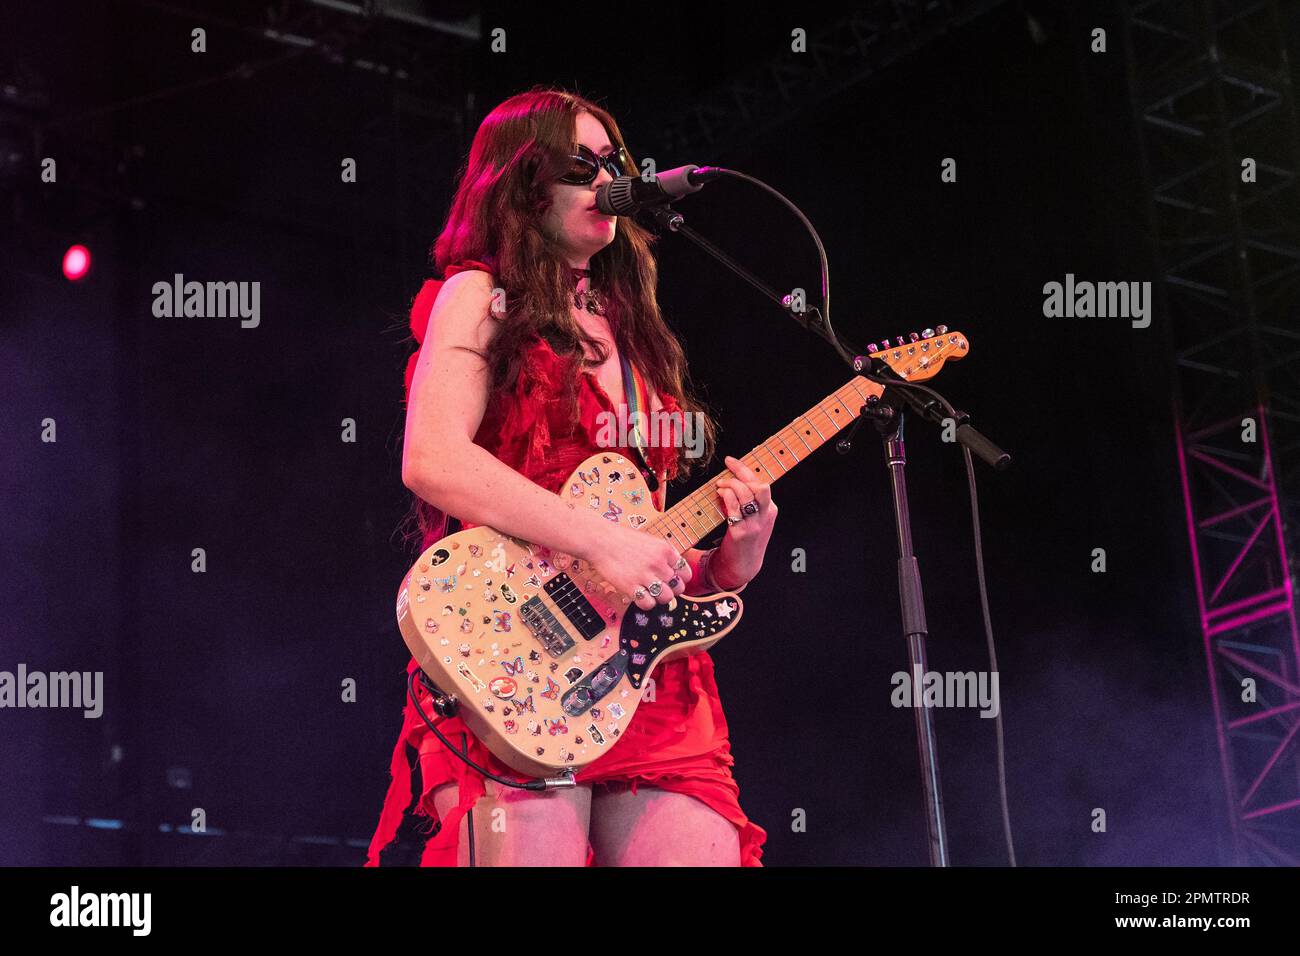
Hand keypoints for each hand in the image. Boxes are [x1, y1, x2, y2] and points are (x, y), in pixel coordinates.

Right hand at [584, 521, 692, 610]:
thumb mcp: (650, 541)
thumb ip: (664, 555)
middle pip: (678, 588)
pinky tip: (639, 595)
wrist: (600, 540)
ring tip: (649, 592)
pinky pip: (648, 604)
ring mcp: (645, 575)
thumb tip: (675, 570)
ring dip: (659, 598)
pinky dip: (646, 603)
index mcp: (665, 550)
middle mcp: (658, 563)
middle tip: (660, 587)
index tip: (672, 581)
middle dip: (671, 590)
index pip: (685, 573)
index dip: (680, 579)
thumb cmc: (623, 539)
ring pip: (666, 598)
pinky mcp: (631, 587)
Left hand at [712, 455, 776, 585]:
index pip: (760, 483)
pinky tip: (720, 497)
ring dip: (730, 487)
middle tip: (724, 479)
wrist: (743, 565)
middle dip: (739, 476)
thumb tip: (730, 481)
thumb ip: (746, 501)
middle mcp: (765, 516)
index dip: (743, 469)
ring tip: (720, 488)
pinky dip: (726, 498)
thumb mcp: (753, 517)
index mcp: (770, 510)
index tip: (729, 461)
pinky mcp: (740, 533)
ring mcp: (754, 525)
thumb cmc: (746, 538)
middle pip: (758, 487)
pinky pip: (734, 508)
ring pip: (746, 495)